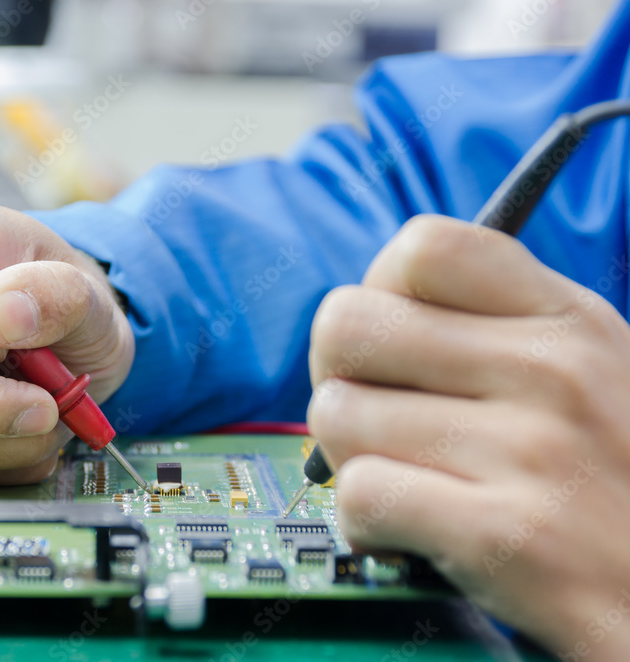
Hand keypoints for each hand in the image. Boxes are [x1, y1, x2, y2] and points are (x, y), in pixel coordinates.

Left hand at [308, 215, 629, 658]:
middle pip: (346, 324)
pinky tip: (409, 537)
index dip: (379, 296)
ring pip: (336, 415)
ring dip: (350, 461)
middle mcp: (554, 370)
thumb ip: (489, 329)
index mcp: (568, 318)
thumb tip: (359, 317)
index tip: (393, 350)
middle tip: (377, 425)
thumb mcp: (589, 371)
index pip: (422, 246)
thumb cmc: (608, 483)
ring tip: (409, 486)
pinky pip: (359, 495)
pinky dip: (365, 526)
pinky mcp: (505, 534)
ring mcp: (531, 450)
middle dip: (339, 379)